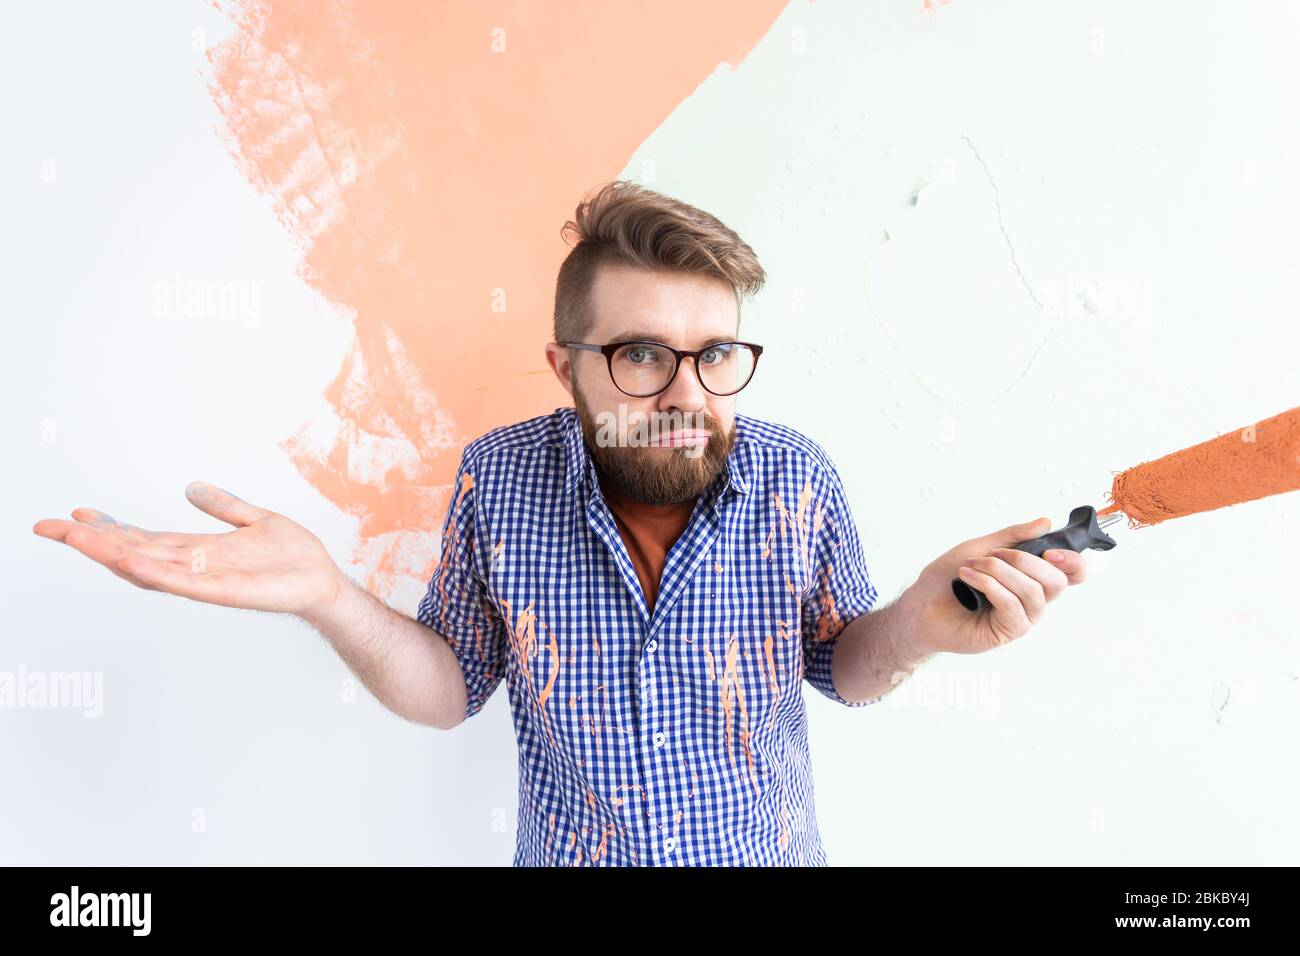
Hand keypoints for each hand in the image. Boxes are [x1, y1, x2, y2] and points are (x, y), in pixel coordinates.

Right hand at [32, 481, 347, 617]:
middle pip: (133, 552)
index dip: (110, 527)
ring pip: (147, 566)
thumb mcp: (255, 519)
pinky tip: (126, 560)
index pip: (143, 538)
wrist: (323, 582)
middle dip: (93, 540)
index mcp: (198, 550)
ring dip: (110, 553)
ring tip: (76, 537)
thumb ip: (224, 506)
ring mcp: (204, 580)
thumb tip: (191, 488)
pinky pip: (181, 582)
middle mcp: (193, 566)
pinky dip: (152, 571)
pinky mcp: (223, 590)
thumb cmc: (294, 558)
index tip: (77, 512)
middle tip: (51, 526)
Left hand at [903, 516, 1088, 654]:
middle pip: (1057, 582)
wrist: (917, 605)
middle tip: (994, 555)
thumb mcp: (979, 547)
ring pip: (1033, 592)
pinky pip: (1012, 606)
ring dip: (999, 571)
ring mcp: (1020, 618)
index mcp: (1030, 578)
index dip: (1073, 562)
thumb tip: (1045, 523)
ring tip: (970, 566)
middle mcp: (1031, 600)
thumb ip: (1013, 536)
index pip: (1072, 574)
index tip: (1052, 551)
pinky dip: (989, 585)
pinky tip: (968, 579)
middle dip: (1024, 561)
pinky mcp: (1006, 633)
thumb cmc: (946, 579)